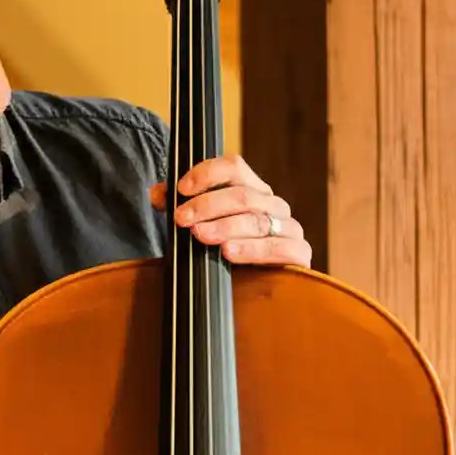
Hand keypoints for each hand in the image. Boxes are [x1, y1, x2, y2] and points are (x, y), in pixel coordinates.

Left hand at [149, 154, 311, 267]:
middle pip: (242, 195)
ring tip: (200, 235)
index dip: (206, 174)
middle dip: (208, 206)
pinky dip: (252, 250)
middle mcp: (272, 204)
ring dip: (225, 227)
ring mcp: (288, 227)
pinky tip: (229, 252)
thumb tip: (157, 193)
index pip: (233, 167)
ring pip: (257, 221)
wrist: (254, 288)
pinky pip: (279, 248)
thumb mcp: (199, 224)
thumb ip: (179, 206)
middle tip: (183, 219)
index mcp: (251, 189)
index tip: (180, 189)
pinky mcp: (298, 253)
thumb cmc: (225, 249)